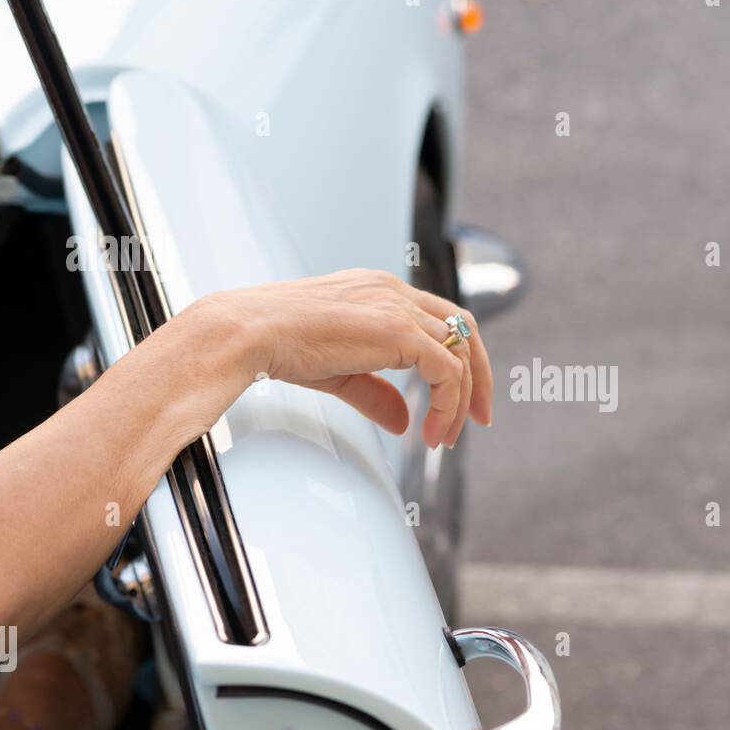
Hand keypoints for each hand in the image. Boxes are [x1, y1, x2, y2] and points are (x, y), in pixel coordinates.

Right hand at [199, 268, 491, 447]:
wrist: (249, 332)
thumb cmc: (279, 345)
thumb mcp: (339, 372)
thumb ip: (376, 392)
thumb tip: (403, 421)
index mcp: (381, 291)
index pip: (441, 319)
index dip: (460, 359)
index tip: (462, 400)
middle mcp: (395, 292)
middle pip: (465, 329)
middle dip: (479, 378)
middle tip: (480, 419)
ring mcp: (399, 307)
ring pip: (461, 353)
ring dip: (462, 400)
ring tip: (444, 438)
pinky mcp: (398, 330)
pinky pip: (446, 370)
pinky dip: (448, 404)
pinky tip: (431, 432)